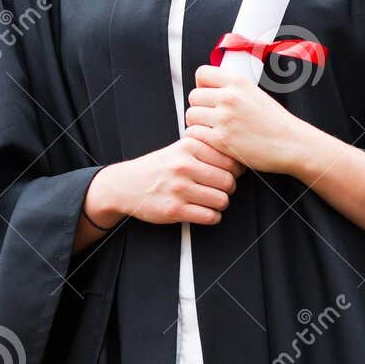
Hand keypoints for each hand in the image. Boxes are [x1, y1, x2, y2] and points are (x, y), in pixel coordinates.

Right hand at [88, 135, 244, 228]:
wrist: (125, 185)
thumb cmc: (157, 168)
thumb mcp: (179, 148)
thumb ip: (206, 149)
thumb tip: (239, 160)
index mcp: (189, 146)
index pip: (230, 160)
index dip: (235, 170)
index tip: (229, 173)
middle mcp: (184, 165)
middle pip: (229, 181)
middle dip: (229, 188)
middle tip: (221, 189)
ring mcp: (179, 188)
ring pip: (222, 200)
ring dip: (221, 203)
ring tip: (211, 200)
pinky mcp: (174, 209)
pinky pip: (209, 216)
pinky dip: (212, 216)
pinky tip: (204, 211)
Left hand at [185, 64, 308, 173]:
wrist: (291, 143)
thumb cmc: (274, 122)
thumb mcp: (254, 93)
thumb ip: (232, 88)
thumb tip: (208, 87)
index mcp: (238, 82)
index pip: (201, 73)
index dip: (202, 86)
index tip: (208, 96)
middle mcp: (229, 97)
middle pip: (193, 96)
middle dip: (199, 107)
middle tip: (211, 118)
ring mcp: (224, 118)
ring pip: (191, 116)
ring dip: (198, 124)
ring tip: (212, 130)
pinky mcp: (221, 139)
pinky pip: (194, 134)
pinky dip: (200, 139)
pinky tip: (213, 142)